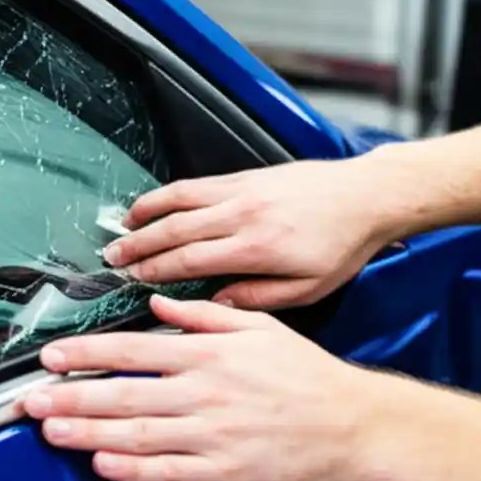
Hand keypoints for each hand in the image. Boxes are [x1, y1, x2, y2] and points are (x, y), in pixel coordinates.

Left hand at [21, 296, 380, 480]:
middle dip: (71, 396)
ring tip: (52, 429)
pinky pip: (169, 472)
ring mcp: (213, 435)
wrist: (355, 426)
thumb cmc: (308, 377)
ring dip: (88, 433)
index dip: (86, 353)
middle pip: (123, 394)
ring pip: (137, 435)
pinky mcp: (225, 473)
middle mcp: (204, 392)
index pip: (132, 349)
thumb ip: (204, 314)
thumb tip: (160, 305)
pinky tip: (103, 463)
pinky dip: (133, 469)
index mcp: (209, 354)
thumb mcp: (259, 327)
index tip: (51, 357)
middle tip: (31, 399)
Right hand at [105, 155, 407, 308]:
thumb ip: (257, 298)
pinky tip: (157, 203)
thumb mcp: (307, 288)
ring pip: (180, 200)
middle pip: (175, 229)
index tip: (134, 278)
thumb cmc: (343, 245)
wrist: (367, 197)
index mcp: (255, 248)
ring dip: (146, 213)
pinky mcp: (246, 176)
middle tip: (113, 256)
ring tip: (123, 227)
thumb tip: (215, 304)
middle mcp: (242, 215)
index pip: (190, 260)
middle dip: (139, 244)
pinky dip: (170, 194)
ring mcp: (242, 190)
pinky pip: (197, 184)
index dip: (156, 270)